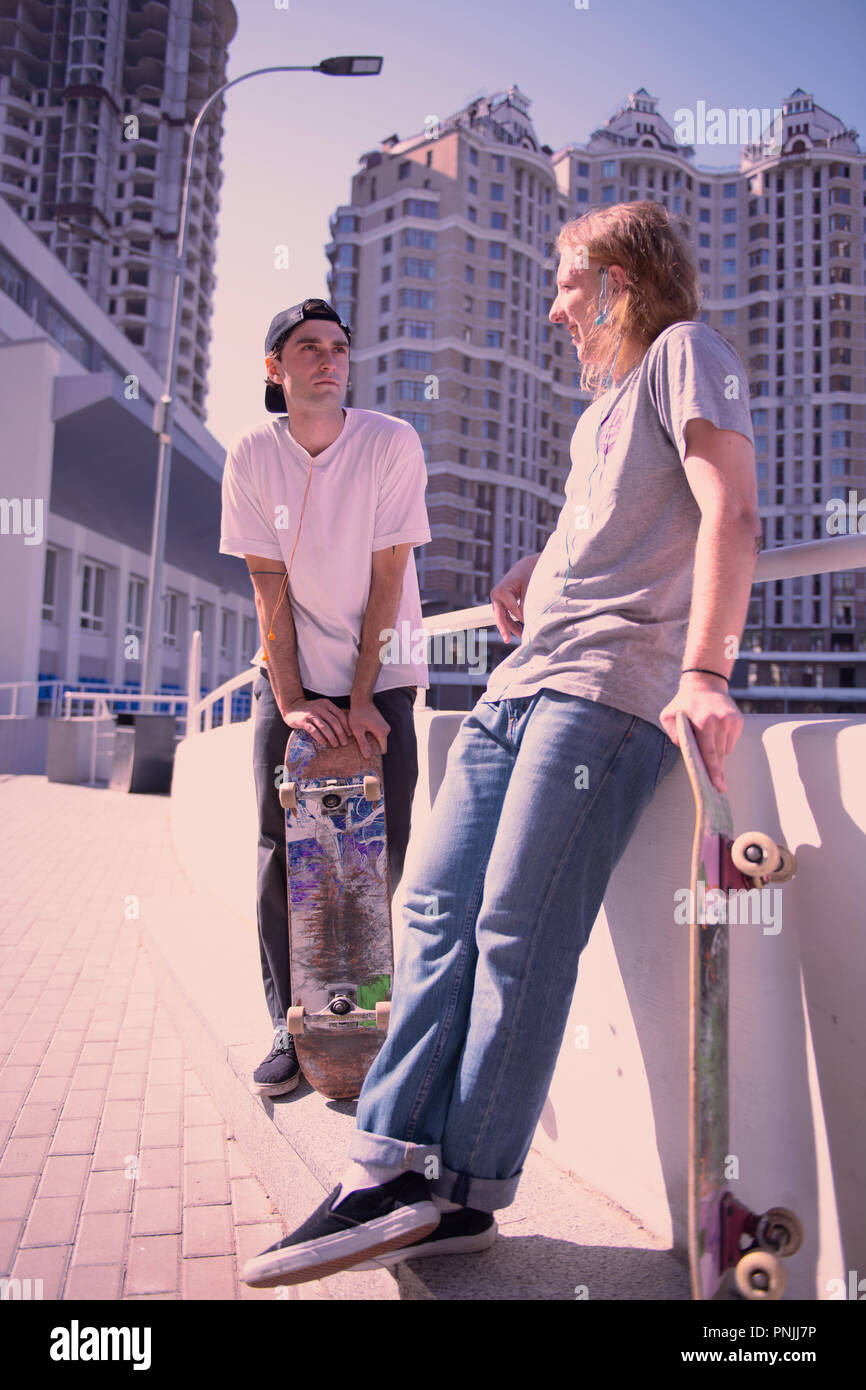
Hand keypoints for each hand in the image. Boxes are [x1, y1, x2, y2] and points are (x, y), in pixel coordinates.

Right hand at [282, 697, 350, 748]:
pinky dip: (320, 738)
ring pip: (325, 727)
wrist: (292, 707)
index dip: (346, 725)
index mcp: (326, 704)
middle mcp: (320, 707)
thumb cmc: (310, 710)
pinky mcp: (304, 721)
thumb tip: (345, 727)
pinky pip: (314, 731)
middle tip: (344, 743)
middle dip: (341, 733)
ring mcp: (311, 714)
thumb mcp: (322, 708)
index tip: (350, 735)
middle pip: (334, 722)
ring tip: (336, 745)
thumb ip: (331, 714)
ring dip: (332, 737)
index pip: (340, 715)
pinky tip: (324, 743)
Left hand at [348, 698, 389, 756]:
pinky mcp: (381, 723)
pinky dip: (370, 735)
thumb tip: (367, 757)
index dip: (374, 754)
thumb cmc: (358, 713)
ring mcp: (384, 726)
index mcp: (382, 732)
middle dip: (371, 747)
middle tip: (360, 747)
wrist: (361, 699)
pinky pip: (377, 734)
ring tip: (360, 739)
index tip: (364, 754)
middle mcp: (386, 729)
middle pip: (380, 745)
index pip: (382, 750)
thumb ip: (363, 743)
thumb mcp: (357, 730)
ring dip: (370, 741)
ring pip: (378, 740)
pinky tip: (362, 733)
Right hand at [491, 554, 538, 642]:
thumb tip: (527, 621)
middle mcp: (496, 595)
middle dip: (505, 629)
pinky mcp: (500, 602)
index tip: (532, 624)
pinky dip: (510, 622)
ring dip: (510, 627)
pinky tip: (519, 630)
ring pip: (502, 617)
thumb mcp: (530, 588)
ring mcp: (497, 599)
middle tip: (507, 640)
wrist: (525, 566)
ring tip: (521, 637)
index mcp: (502, 590)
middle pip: (500, 616)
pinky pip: (504, 615)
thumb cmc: (529, 575)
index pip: (513, 610)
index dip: (523, 618)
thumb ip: (527, 604)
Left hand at [659, 673, 742, 793]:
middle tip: (719, 786)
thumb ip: (673, 735)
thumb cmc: (683, 703)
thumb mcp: (668, 716)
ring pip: (726, 749)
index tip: (717, 786)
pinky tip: (715, 734)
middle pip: (720, 755)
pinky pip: (732, 742)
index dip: (713, 771)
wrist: (705, 683)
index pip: (710, 753)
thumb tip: (684, 750)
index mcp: (704, 722)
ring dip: (718, 753)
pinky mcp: (738, 721)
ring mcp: (732, 721)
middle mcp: (721, 722)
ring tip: (708, 743)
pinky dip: (723, 743)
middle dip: (717, 770)